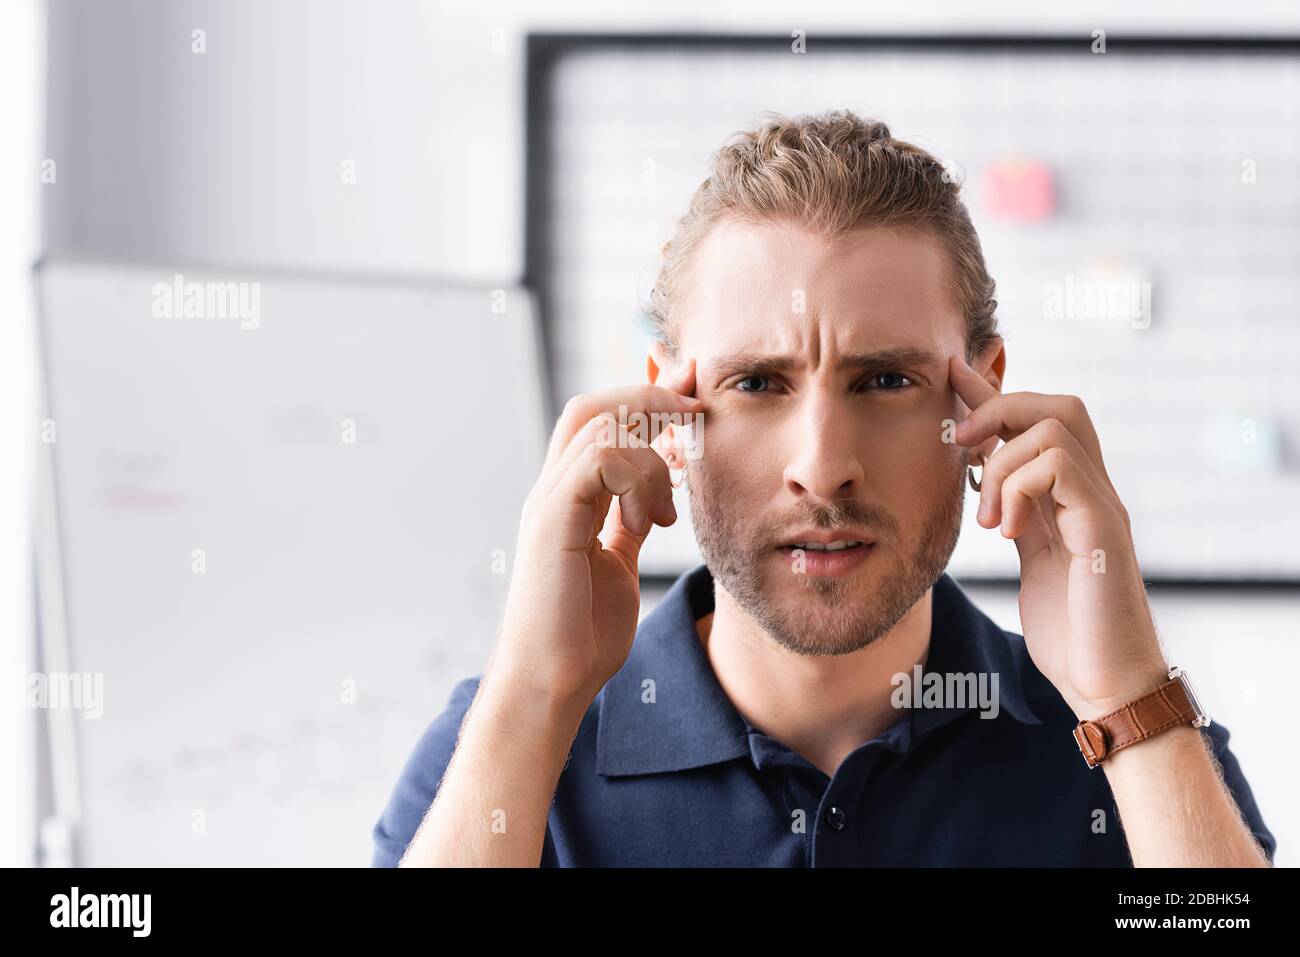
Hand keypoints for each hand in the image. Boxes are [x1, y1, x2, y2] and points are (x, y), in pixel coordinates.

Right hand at [489, 361, 702, 705]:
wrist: (552, 683)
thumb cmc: (582, 635)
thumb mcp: (618, 565)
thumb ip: (628, 526)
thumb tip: (656, 500)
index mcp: (567, 497)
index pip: (599, 421)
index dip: (644, 398)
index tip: (692, 396)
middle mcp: (552, 490)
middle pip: (592, 405)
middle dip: (649, 395)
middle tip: (695, 409)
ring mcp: (547, 502)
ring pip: (599, 424)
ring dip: (650, 450)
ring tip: (666, 503)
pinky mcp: (552, 521)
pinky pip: (598, 459)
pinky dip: (637, 476)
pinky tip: (649, 521)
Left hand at [948, 355, 1167, 718]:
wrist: (1104, 684)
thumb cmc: (1068, 630)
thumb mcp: (1027, 557)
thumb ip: (1012, 512)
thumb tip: (982, 479)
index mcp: (1071, 496)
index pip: (1037, 421)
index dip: (992, 393)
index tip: (949, 374)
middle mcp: (1093, 491)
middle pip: (1059, 403)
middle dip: (999, 409)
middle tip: (960, 449)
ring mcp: (1102, 506)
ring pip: (1056, 425)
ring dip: (1004, 463)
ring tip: (989, 520)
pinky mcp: (1103, 528)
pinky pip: (1059, 467)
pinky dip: (1018, 488)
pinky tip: (1007, 532)